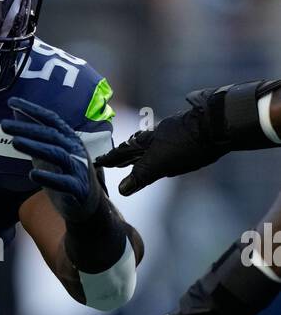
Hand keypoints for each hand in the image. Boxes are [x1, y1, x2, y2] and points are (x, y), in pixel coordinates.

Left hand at [1, 98, 103, 222]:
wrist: (88, 204)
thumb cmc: (66, 175)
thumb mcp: (49, 153)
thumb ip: (35, 136)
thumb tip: (15, 113)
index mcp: (68, 138)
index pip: (50, 119)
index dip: (31, 110)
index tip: (11, 102)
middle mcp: (74, 149)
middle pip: (50, 134)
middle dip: (26, 128)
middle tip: (3, 125)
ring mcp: (78, 168)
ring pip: (56, 154)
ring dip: (35, 147)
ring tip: (14, 142)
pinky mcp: (78, 188)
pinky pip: (64, 182)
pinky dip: (49, 178)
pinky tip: (33, 174)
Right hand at [96, 89, 224, 194]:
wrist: (217, 124)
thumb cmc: (188, 145)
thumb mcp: (162, 163)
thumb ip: (142, 176)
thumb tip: (121, 190)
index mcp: (148, 142)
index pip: (124, 151)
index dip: (111, 158)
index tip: (97, 161)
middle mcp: (157, 135)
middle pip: (135, 145)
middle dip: (124, 153)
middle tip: (113, 159)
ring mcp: (172, 131)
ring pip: (150, 142)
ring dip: (141, 149)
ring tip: (136, 155)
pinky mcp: (187, 130)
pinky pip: (164, 140)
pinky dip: (157, 146)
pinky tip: (165, 148)